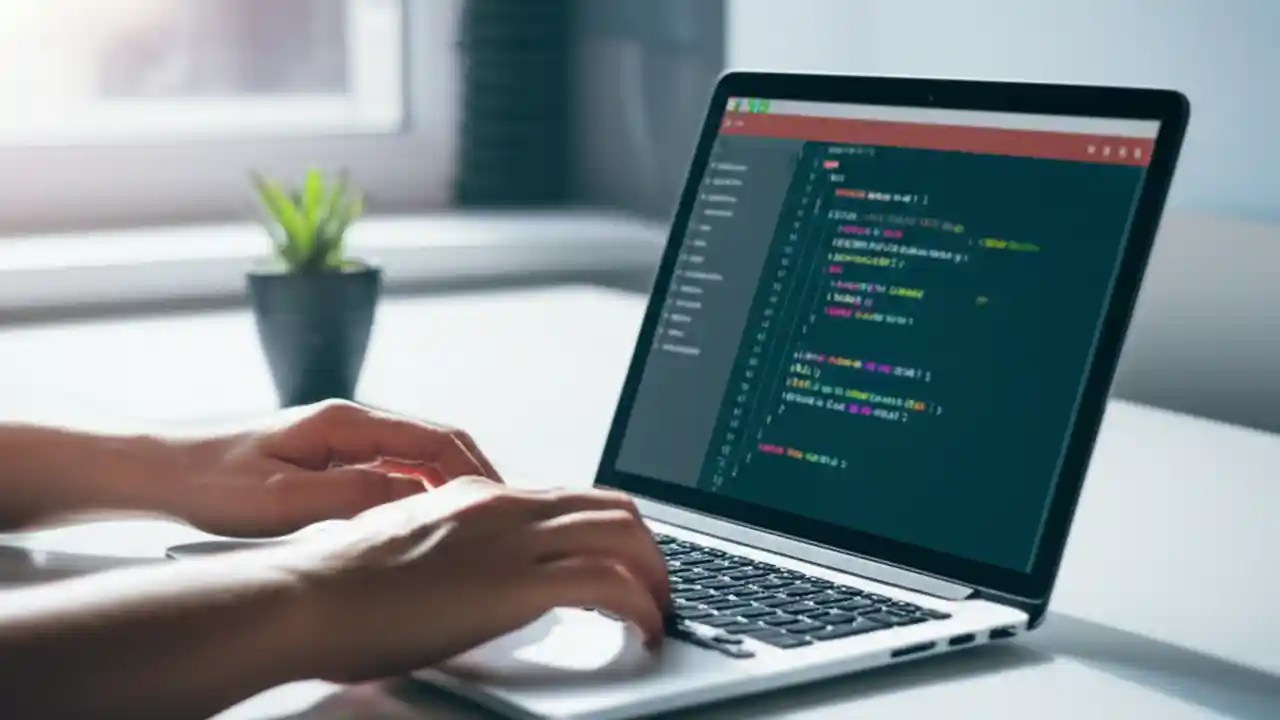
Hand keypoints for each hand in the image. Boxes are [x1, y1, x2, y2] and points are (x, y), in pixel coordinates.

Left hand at [161, 401, 501, 536]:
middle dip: (473, 475)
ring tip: (472, 523)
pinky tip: (424, 520)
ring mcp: (344, 439)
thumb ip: (355, 494)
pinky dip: (419, 491)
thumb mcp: (285, 500)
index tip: (499, 503)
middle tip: (500, 518)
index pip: (435, 437)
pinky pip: (392, 470)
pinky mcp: (333, 458)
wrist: (164, 471)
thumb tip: (418, 494)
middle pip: (435, 442)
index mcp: (347, 422)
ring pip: (417, 457)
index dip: (473, 469)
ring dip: (448, 484)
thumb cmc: (213, 484)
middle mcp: (353, 422)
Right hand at [289, 477, 669, 680]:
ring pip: (624, 534)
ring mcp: (512, 539)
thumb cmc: (341, 586)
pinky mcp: (514, 582)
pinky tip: (645, 630)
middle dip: (650, 550)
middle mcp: (505, 505)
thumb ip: (455, 549)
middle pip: (614, 508)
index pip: (574, 497)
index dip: (614, 531)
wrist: (306, 595)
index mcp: (481, 495)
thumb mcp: (411, 548)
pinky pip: (609, 583)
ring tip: (660, 613)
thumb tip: (476, 573)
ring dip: (657, 575)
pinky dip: (642, 605)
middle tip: (657, 590)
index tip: (626, 564)